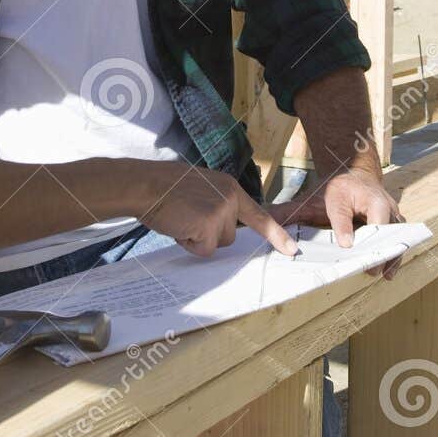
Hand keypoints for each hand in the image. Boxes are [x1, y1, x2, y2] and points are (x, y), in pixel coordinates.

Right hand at [134, 162, 299, 258]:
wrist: (146, 185)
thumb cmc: (164, 188)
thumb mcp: (200, 189)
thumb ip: (216, 203)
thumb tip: (219, 228)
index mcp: (229, 187)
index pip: (258, 216)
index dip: (275, 235)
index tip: (291, 251)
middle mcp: (231, 198)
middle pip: (230, 235)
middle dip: (209, 234)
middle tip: (187, 217)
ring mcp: (222, 211)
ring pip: (217, 244)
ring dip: (198, 239)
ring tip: (181, 219)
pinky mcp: (210, 224)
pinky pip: (204, 249)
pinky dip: (189, 243)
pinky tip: (178, 225)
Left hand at [269, 166, 402, 276]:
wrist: (355, 174)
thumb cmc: (336, 187)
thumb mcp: (316, 197)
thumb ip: (294, 211)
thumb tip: (268, 219)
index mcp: (365, 196)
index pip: (359, 213)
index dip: (350, 229)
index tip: (347, 246)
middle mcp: (383, 205)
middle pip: (385, 229)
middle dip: (379, 248)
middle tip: (371, 269)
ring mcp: (392, 216)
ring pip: (396, 236)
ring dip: (391, 256)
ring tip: (384, 275)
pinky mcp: (394, 225)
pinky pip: (397, 242)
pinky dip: (393, 256)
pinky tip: (387, 273)